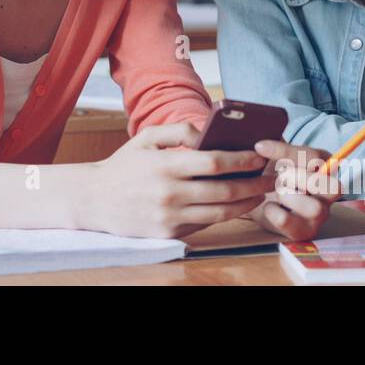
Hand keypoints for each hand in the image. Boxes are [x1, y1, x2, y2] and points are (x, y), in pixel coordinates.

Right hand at [80, 121, 275, 238]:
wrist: (94, 200)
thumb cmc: (123, 166)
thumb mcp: (145, 138)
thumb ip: (178, 130)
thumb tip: (207, 133)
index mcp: (164, 166)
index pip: (214, 162)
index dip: (242, 159)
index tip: (260, 155)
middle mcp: (169, 193)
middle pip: (224, 189)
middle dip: (254, 182)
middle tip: (271, 176)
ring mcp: (169, 217)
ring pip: (220, 212)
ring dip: (246, 202)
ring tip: (261, 192)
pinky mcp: (169, 234)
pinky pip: (205, 224)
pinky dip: (225, 214)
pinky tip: (237, 205)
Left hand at [249, 140, 339, 239]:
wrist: (260, 200)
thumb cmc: (275, 175)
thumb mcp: (279, 158)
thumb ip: (279, 151)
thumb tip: (261, 147)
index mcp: (326, 168)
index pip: (317, 157)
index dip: (288, 152)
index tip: (260, 148)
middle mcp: (329, 193)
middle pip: (331, 186)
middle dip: (299, 178)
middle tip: (280, 177)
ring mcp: (319, 215)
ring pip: (315, 208)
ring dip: (288, 196)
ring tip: (277, 192)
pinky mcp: (303, 231)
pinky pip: (287, 221)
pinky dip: (273, 211)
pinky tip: (269, 206)